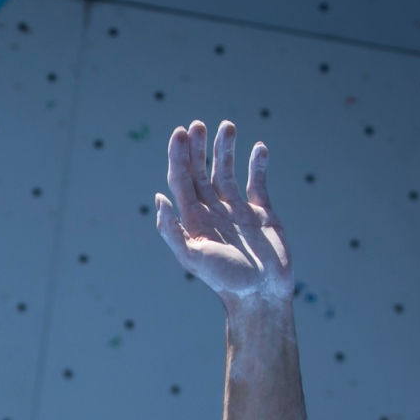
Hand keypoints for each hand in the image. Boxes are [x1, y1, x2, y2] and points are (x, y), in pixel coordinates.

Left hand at [155, 120, 292, 305]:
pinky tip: (259, 148)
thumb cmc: (225, 279)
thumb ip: (172, 229)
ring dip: (226, 150)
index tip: (180, 133)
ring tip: (227, 126)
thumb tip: (158, 197)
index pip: (181, 181)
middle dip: (198, 148)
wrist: (261, 294)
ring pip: (228, 172)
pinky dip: (258, 165)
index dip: (179, 157)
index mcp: (192, 219)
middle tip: (198, 125)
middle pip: (201, 172)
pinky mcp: (261, 212)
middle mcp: (212, 211)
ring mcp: (236, 209)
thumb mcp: (192, 256)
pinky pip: (258, 182)